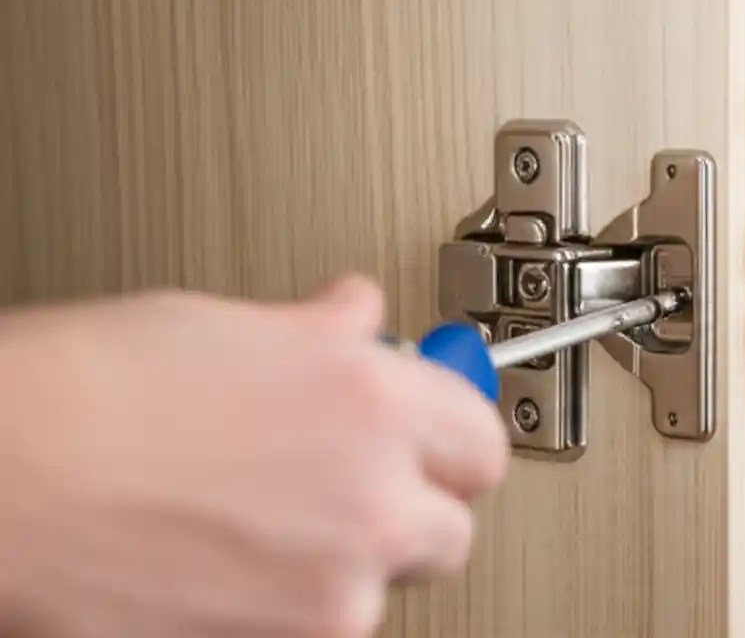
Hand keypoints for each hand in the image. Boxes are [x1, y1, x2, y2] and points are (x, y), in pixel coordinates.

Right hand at [0, 276, 507, 637]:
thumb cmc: (85, 392)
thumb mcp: (227, 327)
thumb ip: (323, 338)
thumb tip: (358, 316)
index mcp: (374, 402)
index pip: (482, 445)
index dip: (450, 444)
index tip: (432, 447)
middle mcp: (373, 499)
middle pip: (449, 530)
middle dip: (405, 512)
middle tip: (343, 488)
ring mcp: (333, 589)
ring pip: (378, 589)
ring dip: (337, 566)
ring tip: (252, 525)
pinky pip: (318, 631)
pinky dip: (284, 610)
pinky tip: (221, 564)